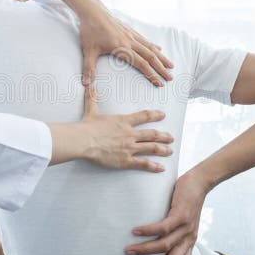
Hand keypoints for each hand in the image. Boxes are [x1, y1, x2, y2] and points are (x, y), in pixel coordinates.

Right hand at [48, 84, 173, 171]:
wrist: (84, 140)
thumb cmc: (87, 127)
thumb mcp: (91, 110)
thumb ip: (92, 98)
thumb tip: (90, 86)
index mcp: (123, 121)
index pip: (144, 116)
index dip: (155, 115)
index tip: (162, 115)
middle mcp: (130, 134)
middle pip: (152, 134)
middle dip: (163, 136)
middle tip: (171, 138)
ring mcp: (129, 147)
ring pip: (152, 148)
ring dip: (163, 150)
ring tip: (170, 151)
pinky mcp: (126, 160)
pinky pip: (143, 163)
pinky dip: (153, 166)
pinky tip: (161, 168)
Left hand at [56, 0, 172, 85]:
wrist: (92, 10)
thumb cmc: (89, 30)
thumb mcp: (88, 51)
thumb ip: (88, 69)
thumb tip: (86, 85)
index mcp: (122, 47)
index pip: (141, 64)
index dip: (152, 75)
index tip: (160, 83)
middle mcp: (130, 41)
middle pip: (150, 56)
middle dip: (161, 68)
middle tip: (170, 77)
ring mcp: (131, 34)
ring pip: (150, 47)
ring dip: (161, 57)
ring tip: (170, 65)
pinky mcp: (129, 29)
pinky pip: (145, 40)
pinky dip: (153, 46)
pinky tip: (158, 49)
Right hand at [125, 170, 212, 254]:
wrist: (199, 183)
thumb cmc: (188, 202)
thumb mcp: (185, 223)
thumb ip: (174, 234)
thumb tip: (155, 241)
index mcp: (190, 242)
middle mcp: (189, 238)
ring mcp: (186, 227)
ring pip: (164, 245)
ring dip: (145, 250)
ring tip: (129, 250)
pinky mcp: (181, 214)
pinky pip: (163, 227)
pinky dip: (148, 231)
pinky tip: (135, 231)